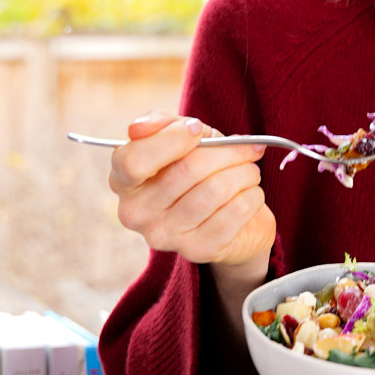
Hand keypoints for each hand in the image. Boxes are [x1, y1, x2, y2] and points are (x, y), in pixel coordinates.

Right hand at [110, 111, 276, 278]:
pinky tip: (251, 192)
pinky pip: (236, 211)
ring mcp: (164, 236)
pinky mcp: (197, 250)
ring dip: (244, 173)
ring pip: (215, 190)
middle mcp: (135, 213)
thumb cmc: (198, 170)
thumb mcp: (180, 138)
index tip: (198, 129)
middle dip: (227, 152)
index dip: (171, 139)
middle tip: (247, 148)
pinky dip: (252, 195)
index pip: (133, 161)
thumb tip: (138, 128)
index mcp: (122, 181)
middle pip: (187, 169)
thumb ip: (161, 124)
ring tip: (250, 170)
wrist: (228, 217)